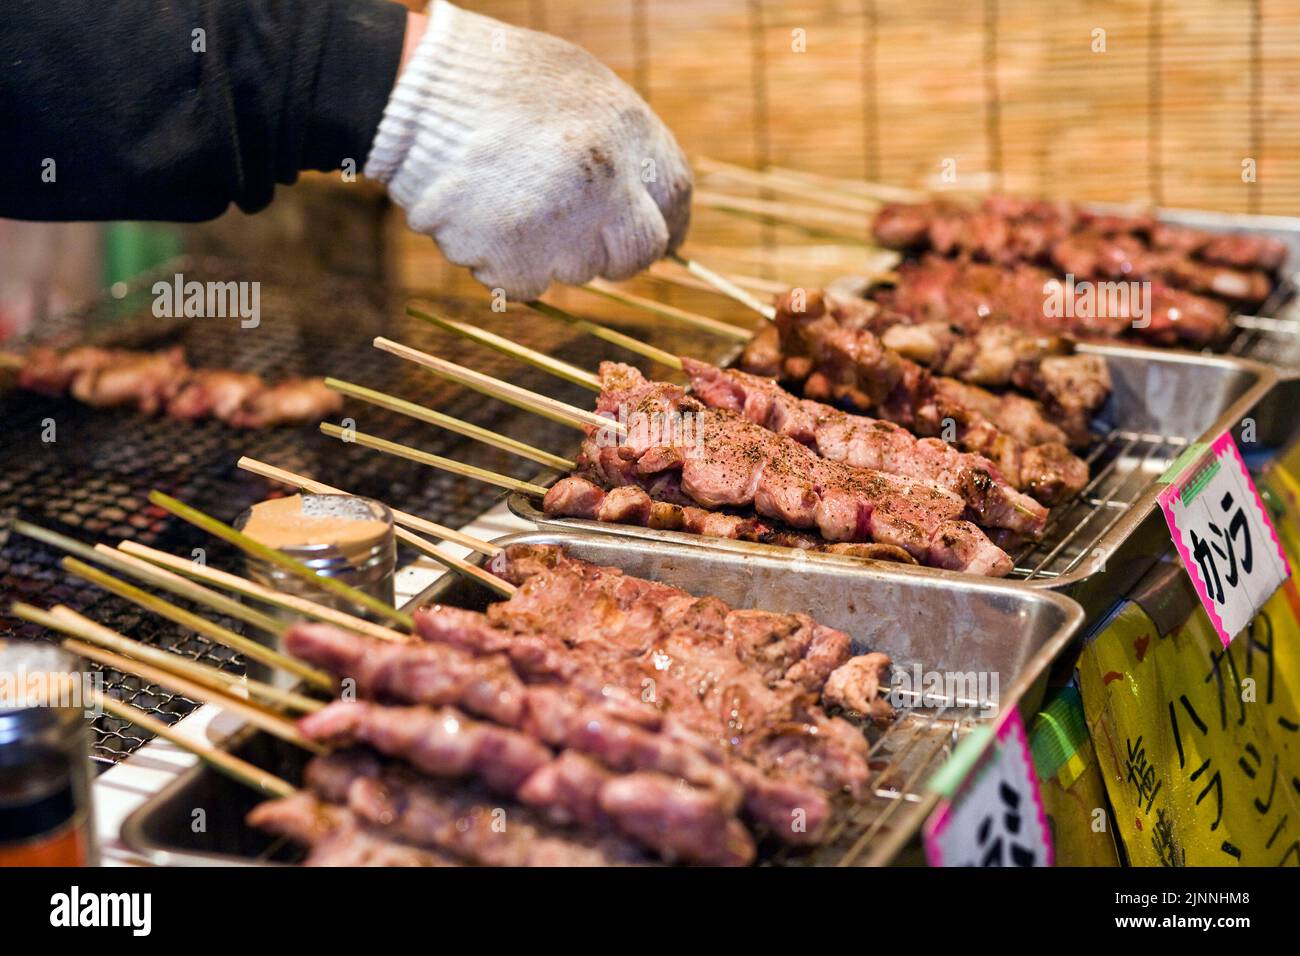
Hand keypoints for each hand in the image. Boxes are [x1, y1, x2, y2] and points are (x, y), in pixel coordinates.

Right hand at [367, 1, 691, 299]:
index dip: (667, 223)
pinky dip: (505, 263)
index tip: (654, 233)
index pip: (677, 201)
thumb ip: (622, 140)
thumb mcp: (580, 85)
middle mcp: (603, 184)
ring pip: (577, 270)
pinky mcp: (512, 259)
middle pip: (635, 253)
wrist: (411, 88)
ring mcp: (558, 226)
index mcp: (626, 132)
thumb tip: (651, 197)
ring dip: (551, 250)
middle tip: (576, 230)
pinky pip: (526, 284)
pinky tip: (484, 217)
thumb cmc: (495, 80)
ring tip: (511, 199)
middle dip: (613, 250)